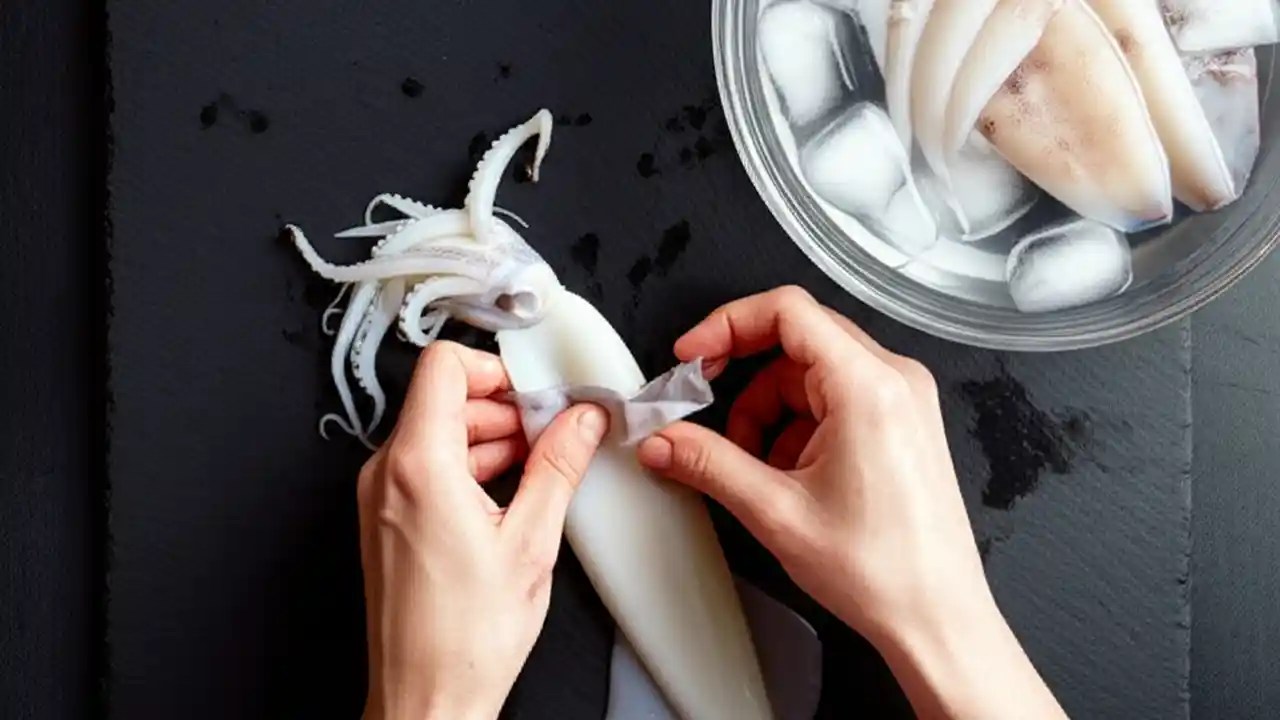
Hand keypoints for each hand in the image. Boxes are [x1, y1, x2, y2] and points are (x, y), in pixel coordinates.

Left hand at [358, 341, 607, 719]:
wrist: (425, 700)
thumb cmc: (464, 640)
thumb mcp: (531, 541)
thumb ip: (559, 466)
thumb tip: (581, 421)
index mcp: (418, 466)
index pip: (443, 366)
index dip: (495, 370)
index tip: (534, 393)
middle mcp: (386, 474)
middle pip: (443, 399)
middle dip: (503, 408)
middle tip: (553, 430)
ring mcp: (380, 498)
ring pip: (435, 433)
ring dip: (489, 438)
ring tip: (539, 466)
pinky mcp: (385, 521)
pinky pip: (425, 467)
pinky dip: (468, 466)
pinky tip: (509, 494)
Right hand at [637, 287, 1064, 719]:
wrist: (936, 618)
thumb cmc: (883, 571)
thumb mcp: (775, 512)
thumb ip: (707, 464)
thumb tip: (663, 439)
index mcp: (869, 387)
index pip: (787, 311)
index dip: (727, 324)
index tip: (692, 355)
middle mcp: (894, 382)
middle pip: (796, 340)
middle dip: (743, 377)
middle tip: (706, 410)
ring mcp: (902, 401)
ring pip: (811, 373)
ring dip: (769, 410)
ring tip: (755, 467)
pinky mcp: (900, 423)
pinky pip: (834, 398)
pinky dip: (797, 425)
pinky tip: (786, 474)